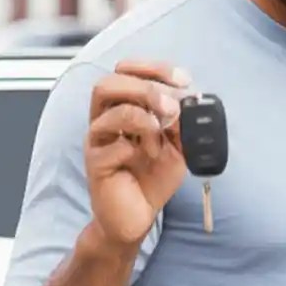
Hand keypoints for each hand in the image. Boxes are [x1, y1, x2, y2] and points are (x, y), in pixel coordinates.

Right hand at [85, 60, 191, 247]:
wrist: (139, 216)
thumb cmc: (153, 178)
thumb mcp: (179, 145)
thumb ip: (182, 122)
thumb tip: (189, 99)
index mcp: (122, 108)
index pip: (126, 72)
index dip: (154, 68)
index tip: (183, 79)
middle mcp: (104, 120)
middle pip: (108, 84)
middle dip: (144, 88)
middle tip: (170, 106)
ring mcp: (97, 142)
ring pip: (109, 112)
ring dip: (143, 119)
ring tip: (160, 137)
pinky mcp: (96, 165)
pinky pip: (113, 146)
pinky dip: (135, 148)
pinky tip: (148, 159)